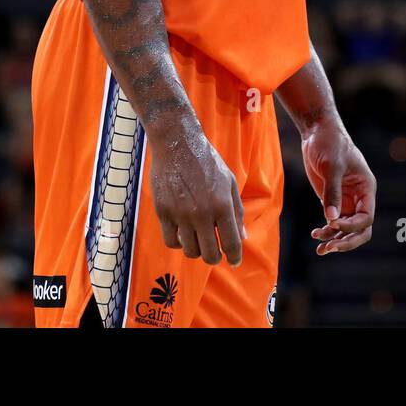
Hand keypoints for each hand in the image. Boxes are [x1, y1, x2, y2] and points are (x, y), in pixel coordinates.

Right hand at [149, 120, 244, 265]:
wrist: (177, 143)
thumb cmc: (207, 161)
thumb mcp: (229, 182)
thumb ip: (237, 211)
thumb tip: (242, 237)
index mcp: (222, 205)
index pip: (231, 243)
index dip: (234, 257)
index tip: (234, 261)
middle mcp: (202, 213)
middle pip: (209, 254)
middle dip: (215, 258)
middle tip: (215, 253)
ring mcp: (180, 214)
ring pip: (190, 251)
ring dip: (196, 250)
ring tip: (198, 240)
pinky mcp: (163, 212)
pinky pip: (171, 241)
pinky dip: (178, 243)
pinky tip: (183, 234)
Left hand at [301, 122, 375, 253]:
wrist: (317, 132)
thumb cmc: (329, 143)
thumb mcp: (331, 166)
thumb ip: (332, 191)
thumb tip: (331, 219)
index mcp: (366, 189)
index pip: (366, 218)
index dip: (352, 227)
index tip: (333, 225)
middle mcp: (359, 197)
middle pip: (360, 229)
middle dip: (347, 241)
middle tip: (330, 248)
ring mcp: (346, 199)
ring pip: (346, 229)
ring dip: (335, 240)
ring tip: (320, 249)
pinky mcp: (333, 199)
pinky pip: (334, 222)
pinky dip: (326, 231)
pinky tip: (315, 235)